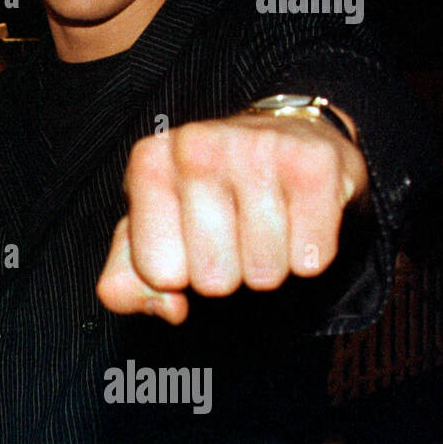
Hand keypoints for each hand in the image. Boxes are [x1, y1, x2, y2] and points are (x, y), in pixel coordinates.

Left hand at [96, 111, 367, 323]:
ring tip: (265, 225)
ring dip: (268, 265)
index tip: (187, 244)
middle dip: (226, 273)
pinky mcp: (315, 161)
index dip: (176, 275)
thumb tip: (167, 307)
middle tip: (233, 235)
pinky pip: (312, 256)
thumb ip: (127, 281)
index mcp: (149, 163)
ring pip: (265, 271)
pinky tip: (299, 219)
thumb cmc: (206, 195)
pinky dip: (308, 254)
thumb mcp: (152, 233)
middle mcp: (196, 144)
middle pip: (213, 278)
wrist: (283, 136)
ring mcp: (257, 146)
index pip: (157, 271)